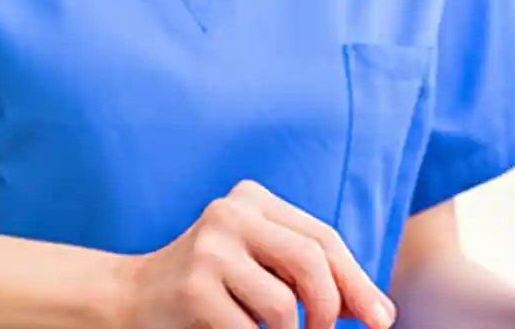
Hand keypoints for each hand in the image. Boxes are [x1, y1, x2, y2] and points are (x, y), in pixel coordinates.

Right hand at [117, 180, 395, 328]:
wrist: (132, 300)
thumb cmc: (214, 289)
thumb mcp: (264, 268)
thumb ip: (313, 277)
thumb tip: (380, 313)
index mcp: (252, 199)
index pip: (324, 238)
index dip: (358, 282)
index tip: (382, 320)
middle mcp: (231, 213)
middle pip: (312, 262)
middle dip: (332, 310)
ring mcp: (209, 248)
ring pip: (285, 305)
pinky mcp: (194, 288)